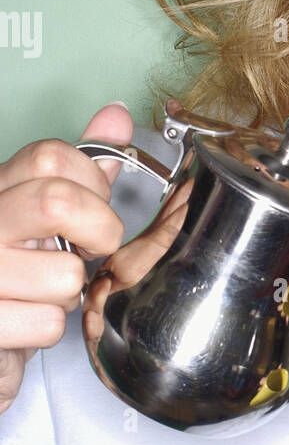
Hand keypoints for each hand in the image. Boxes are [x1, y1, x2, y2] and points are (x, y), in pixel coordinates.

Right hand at [0, 103, 131, 412]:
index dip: (92, 183)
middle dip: (98, 231)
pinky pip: (48, 323)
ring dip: (68, 294)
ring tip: (41, 292)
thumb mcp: (42, 211)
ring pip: (64, 276)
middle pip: (56, 201)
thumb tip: (117, 116)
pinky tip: (24, 321)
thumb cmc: (15, 272)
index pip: (51, 155)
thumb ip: (80, 168)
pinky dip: (49, 329)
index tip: (92, 207)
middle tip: (88, 250)